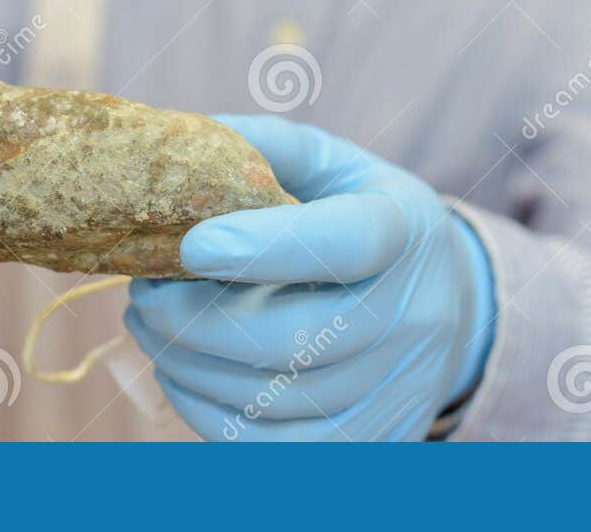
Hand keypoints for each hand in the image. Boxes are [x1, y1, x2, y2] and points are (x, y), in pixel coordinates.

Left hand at [125, 115, 495, 441]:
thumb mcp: (333, 165)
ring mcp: (399, 388)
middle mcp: (415, 315)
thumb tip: (177, 142)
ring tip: (152, 326)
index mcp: (405, 229)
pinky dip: (207, 413)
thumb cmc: (365, 217)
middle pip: (292, 337)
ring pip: (272, 397)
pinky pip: (271, 447)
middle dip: (193, 319)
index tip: (189, 245)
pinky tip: (181, 372)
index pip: (349, 243)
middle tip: (143, 293)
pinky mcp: (374, 440)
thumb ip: (265, 147)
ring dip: (188, 365)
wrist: (447, 302)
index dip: (267, 247)